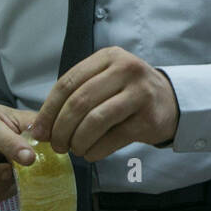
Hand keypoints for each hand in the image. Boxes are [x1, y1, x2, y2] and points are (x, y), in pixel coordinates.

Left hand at [29, 47, 177, 159]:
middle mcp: (125, 69)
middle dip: (61, 129)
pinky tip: (91, 153)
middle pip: (79, 102)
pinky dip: (95, 150)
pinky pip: (112, 139)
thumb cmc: (128, 93)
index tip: (39, 131)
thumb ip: (76, 95)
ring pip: (95, 121)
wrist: (171, 102)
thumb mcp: (105, 81)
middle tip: (56, 146)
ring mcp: (139, 94)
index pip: (68, 83)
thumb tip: (41, 126)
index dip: (49, 110)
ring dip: (78, 141)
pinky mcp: (148, 119)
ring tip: (74, 149)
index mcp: (108, 57)